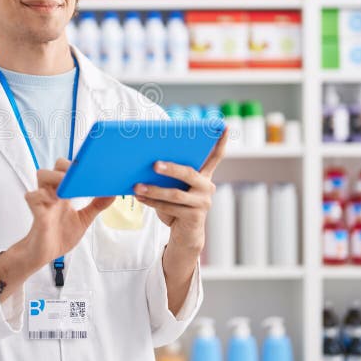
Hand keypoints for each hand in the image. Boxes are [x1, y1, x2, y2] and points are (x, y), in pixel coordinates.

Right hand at [20, 158, 114, 269]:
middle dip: (64, 166)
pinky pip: (32, 197)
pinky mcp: (38, 214)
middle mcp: (52, 193)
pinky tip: (54, 200)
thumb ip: (96, 206)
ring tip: (67, 187)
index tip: (89, 168)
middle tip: (77, 176)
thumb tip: (112, 193)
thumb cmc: (60, 235)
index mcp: (63, 193)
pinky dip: (41, 194)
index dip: (74, 165)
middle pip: (55, 165)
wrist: (45, 254)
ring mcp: (44, 202)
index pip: (64, 168)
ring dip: (55, 176)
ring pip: (42, 175)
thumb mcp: (84, 219)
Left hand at [133, 131, 227, 251]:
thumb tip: (149, 164)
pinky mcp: (195, 217)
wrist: (185, 235)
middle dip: (171, 168)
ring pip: (176, 194)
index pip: (216, 156)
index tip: (223, 125)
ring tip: (137, 186)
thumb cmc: (177, 206)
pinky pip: (170, 208)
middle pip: (189, 173)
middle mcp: (207, 187)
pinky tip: (140, 198)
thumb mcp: (176, 188)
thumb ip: (170, 176)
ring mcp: (203, 203)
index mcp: (204, 175)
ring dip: (154, 190)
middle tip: (154, 164)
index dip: (220, 141)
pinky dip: (153, 202)